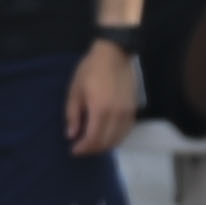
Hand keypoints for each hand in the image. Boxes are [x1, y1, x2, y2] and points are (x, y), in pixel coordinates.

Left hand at [68, 37, 142, 155]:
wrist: (115, 54)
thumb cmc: (90, 70)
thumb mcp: (75, 90)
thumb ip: (72, 115)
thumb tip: (71, 135)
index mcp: (100, 110)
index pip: (93, 139)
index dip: (83, 149)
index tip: (73, 150)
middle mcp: (116, 115)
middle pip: (106, 142)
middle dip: (92, 149)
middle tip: (81, 149)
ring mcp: (127, 113)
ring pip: (118, 139)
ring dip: (104, 146)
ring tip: (93, 144)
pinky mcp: (133, 110)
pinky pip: (126, 131)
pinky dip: (116, 138)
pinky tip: (107, 136)